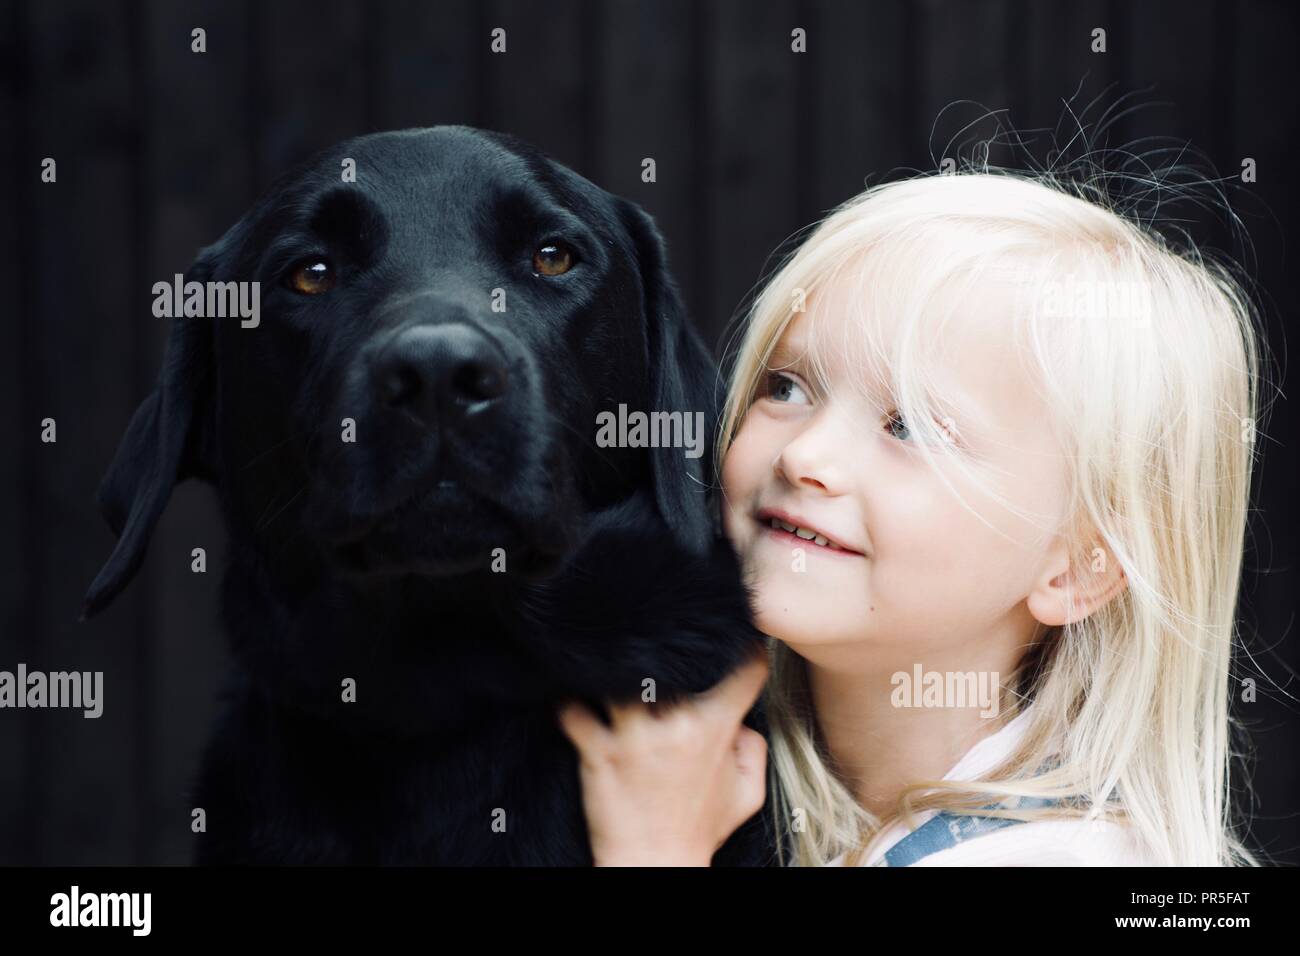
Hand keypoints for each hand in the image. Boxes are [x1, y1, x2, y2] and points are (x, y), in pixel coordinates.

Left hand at [555, 648, 769, 865]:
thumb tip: (741, 718)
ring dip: (612, 669)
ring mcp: (636, 737)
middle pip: (672, 661)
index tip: (730, 640)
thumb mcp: (747, 795)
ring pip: (621, 677)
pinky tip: (570, 695)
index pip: (745, 670)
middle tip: (656, 638)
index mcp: (717, 729)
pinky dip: (567, 702)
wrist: (655, 867)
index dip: (744, 647)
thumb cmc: (698, 830)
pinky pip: (573, 711)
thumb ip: (753, 749)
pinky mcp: (598, 752)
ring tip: (606, 659)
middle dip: (666, 647)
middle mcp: (678, 726)